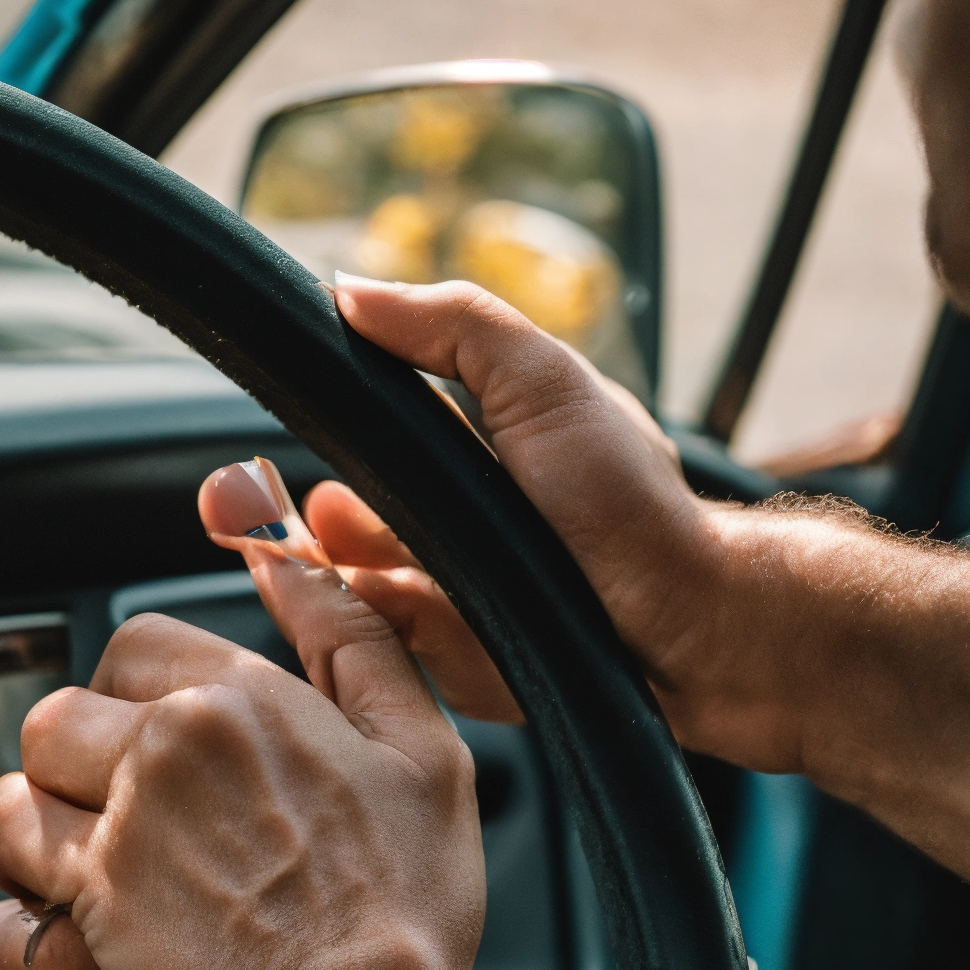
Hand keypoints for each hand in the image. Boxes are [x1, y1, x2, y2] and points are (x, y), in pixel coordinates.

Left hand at [0, 551, 485, 969]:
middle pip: (70, 708)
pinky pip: (9, 850)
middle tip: (129, 808)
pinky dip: (20, 873)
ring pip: (28, 774)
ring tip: (85, 853)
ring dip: (46, 812)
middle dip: (88, 756)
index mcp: (245, 696)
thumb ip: (353, 638)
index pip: (138, 642)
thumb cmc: (403, 909)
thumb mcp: (424, 750)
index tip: (164, 741)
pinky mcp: (91, 899)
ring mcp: (124, 822)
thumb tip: (290, 558)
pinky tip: (57, 897)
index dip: (143, 692)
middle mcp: (171, 745)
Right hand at [328, 279, 969, 909]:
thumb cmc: (632, 506)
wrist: (698, 628)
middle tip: (271, 523)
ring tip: (318, 575)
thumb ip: (454, 325)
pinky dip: (391, 645)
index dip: (323, 452)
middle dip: (312, 529)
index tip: (271, 458)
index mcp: (483, 461)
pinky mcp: (483, 678)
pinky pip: (409, 666)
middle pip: (358, 535)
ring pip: (371, 603)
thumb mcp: (542, 383)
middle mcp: (476, 535)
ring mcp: (477, 610)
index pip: (376, 451)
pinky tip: (377, 631)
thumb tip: (350, 291)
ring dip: (337, 587)